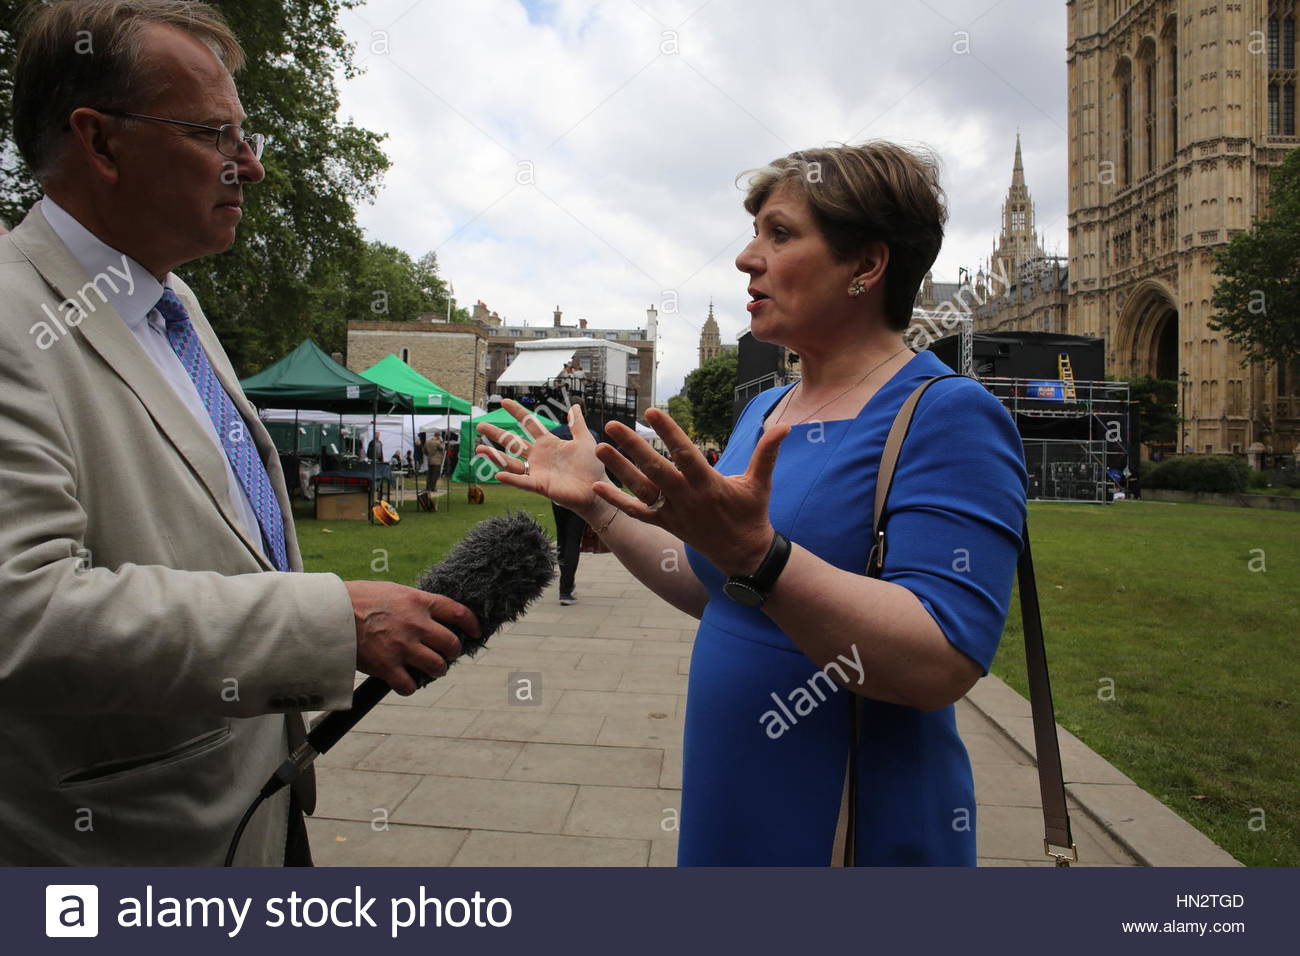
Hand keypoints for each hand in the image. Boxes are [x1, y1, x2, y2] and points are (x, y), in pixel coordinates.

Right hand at [344, 580, 479, 694]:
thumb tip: (430, 614)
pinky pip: (411, 686)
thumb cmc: (358, 599)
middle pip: (452, 644)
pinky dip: (410, 686)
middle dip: (452, 652)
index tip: (476, 631)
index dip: (472, 624)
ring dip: (437, 671)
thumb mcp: (393, 591)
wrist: (330, 613)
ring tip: (430, 670)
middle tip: (445, 655)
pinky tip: (405, 682)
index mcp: (419, 602)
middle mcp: (416, 624)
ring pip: (437, 667)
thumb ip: (414, 603)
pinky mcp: (387, 667)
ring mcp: (403, 647)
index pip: (458, 612)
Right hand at [475, 400, 606, 515]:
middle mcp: (538, 456)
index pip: (529, 424)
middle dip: (497, 434)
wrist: (597, 489)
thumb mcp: (584, 440)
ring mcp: (537, 471)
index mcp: (548, 444)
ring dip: (495, 457)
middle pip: (513, 442)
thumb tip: (574, 405)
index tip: (505, 401)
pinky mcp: (541, 486)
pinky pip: (523, 482)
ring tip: (479, 449)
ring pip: (511, 462)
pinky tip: (498, 475)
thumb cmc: (591, 467)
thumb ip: (577, 424)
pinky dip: (511, 479)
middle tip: (480, 425)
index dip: (517, 412)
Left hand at [594, 408, 790, 576]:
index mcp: (708, 484)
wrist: (743, 554)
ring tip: (600, 448)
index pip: (685, 454)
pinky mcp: (666, 524)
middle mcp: (687, 498)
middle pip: (655, 469)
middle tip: (613, 424)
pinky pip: (638, 513)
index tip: (651, 412)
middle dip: (633, 446)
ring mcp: (673, 513)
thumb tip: (784, 426)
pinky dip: (618, 501)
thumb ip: (767, 453)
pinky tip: (597, 486)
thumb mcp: (761, 483)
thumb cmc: (752, 514)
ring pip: (642, 488)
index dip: (668, 432)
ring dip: (619, 468)